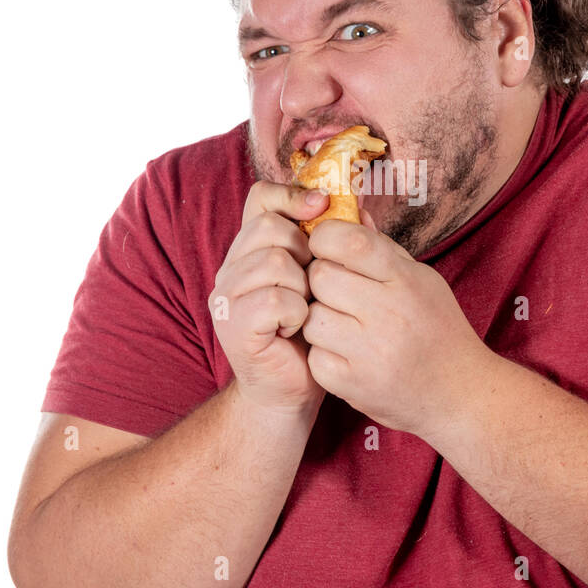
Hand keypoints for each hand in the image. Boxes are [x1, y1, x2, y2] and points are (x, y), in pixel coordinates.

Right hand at [209, 181, 329, 414]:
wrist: (291, 392)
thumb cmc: (311, 335)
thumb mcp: (325, 281)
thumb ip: (337, 245)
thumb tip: (361, 210)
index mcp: (250, 251)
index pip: (260, 197)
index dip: (292, 195)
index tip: (322, 207)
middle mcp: (230, 268)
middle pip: (270, 227)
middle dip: (305, 252)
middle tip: (312, 285)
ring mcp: (227, 296)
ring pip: (274, 263)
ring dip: (303, 288)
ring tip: (304, 310)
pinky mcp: (233, 324)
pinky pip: (275, 300)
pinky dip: (296, 314)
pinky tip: (296, 329)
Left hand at [300, 209, 495, 436]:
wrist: (459, 394)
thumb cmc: (438, 329)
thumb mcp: (422, 280)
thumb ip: (381, 247)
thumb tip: (348, 208)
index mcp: (407, 281)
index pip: (351, 242)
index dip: (326, 237)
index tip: (326, 246)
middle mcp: (389, 314)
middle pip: (321, 277)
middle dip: (321, 280)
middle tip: (336, 291)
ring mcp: (370, 353)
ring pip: (311, 317)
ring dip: (319, 318)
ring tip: (343, 325)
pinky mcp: (353, 384)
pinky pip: (314, 356)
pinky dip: (323, 354)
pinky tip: (345, 353)